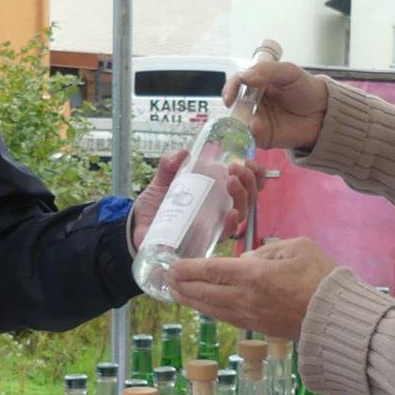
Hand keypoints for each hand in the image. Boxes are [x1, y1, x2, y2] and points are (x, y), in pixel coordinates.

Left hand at [130, 149, 265, 249]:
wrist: (138, 229)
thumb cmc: (156, 206)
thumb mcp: (162, 181)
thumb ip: (169, 165)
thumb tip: (183, 153)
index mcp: (216, 192)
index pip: (245, 182)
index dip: (255, 173)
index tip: (250, 162)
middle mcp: (220, 209)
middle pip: (249, 196)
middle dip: (249, 180)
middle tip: (236, 169)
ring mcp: (215, 225)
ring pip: (242, 212)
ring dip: (242, 195)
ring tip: (232, 182)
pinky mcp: (206, 240)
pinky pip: (225, 233)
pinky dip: (232, 223)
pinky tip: (231, 213)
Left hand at [167, 237, 338, 339]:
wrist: (336, 316)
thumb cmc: (321, 277)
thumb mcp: (295, 248)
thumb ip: (266, 251)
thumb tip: (247, 261)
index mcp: (253, 276)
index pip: (211, 271)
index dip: (188, 268)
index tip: (171, 266)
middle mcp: (245, 298)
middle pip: (205, 293)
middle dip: (182, 285)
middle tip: (165, 280)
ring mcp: (251, 316)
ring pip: (212, 308)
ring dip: (192, 301)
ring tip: (177, 294)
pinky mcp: (259, 327)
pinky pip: (226, 317)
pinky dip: (210, 310)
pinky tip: (205, 306)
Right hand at [221, 56, 328, 151]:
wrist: (323, 113)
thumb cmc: (306, 90)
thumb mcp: (290, 72)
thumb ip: (267, 71)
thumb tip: (244, 77)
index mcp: (257, 83)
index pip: (236, 83)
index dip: (230, 88)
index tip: (230, 97)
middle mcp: (253, 102)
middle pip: (233, 105)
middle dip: (232, 109)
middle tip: (237, 113)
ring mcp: (256, 120)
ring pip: (238, 123)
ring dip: (237, 125)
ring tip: (248, 124)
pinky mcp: (262, 137)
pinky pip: (248, 139)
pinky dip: (246, 138)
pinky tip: (253, 134)